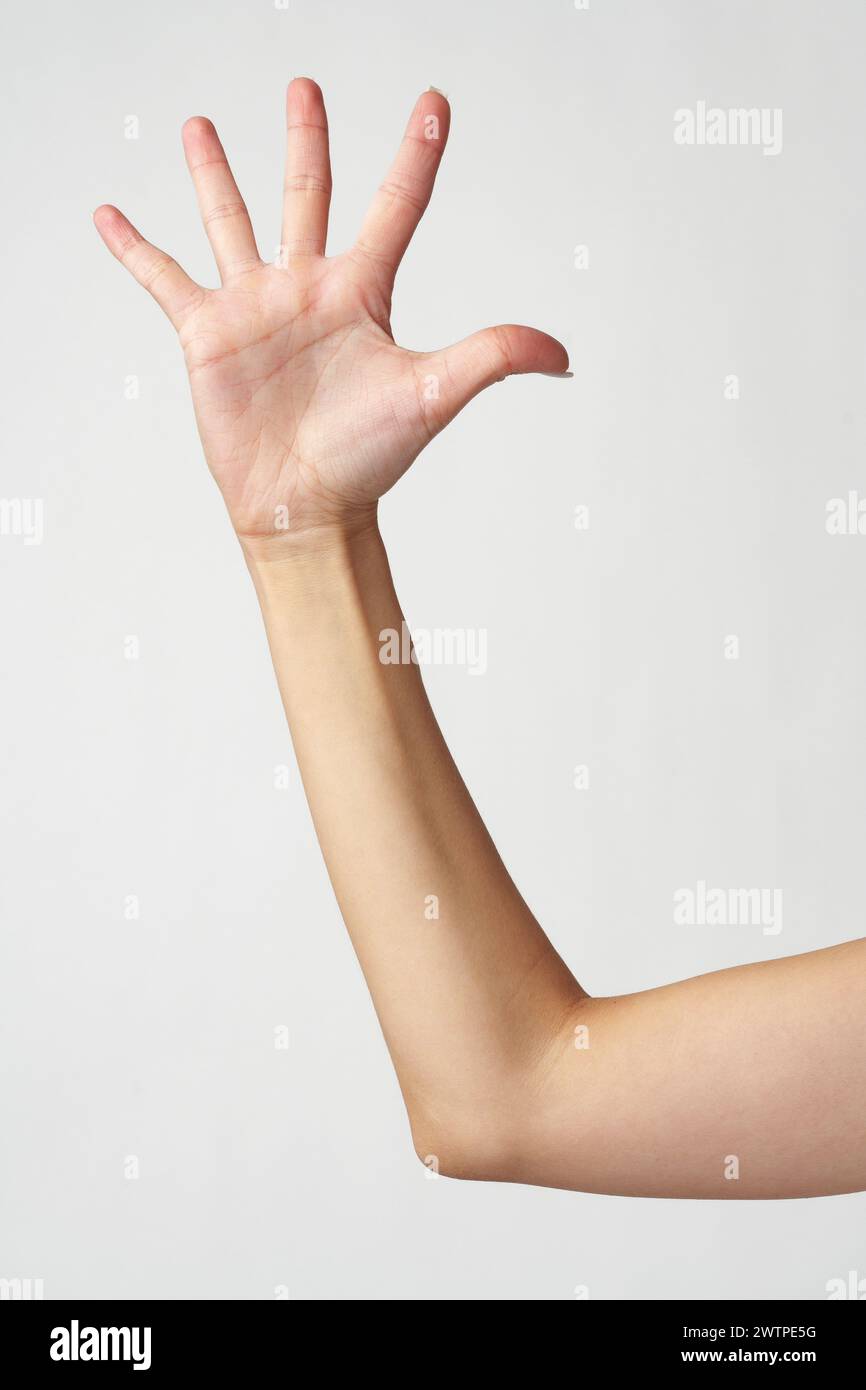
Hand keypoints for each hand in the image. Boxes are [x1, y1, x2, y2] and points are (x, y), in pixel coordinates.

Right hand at [94, 79, 568, 549]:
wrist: (305, 507)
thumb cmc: (368, 458)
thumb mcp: (433, 394)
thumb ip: (493, 357)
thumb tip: (565, 352)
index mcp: (363, 291)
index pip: (396, 205)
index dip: (416, 153)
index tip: (435, 101)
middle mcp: (308, 287)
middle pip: (306, 194)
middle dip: (305, 141)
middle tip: (305, 87)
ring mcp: (255, 306)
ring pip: (231, 221)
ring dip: (214, 175)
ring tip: (200, 126)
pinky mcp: (207, 334)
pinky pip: (163, 278)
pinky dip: (134, 249)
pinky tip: (110, 215)